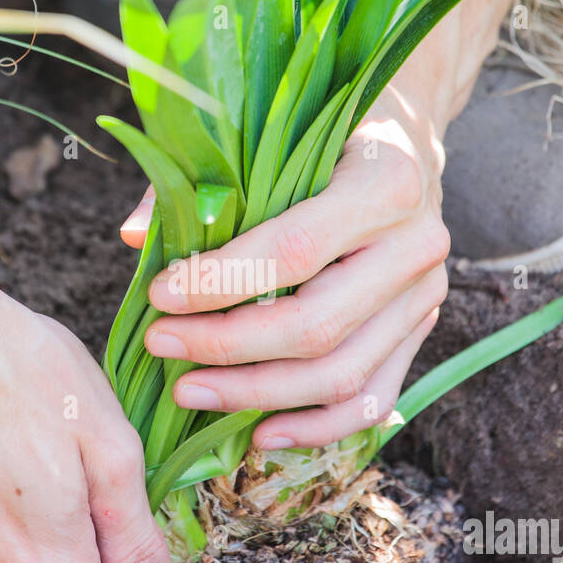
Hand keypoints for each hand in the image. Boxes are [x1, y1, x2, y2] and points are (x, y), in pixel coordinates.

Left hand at [120, 84, 449, 448]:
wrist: (406, 138)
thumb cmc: (324, 130)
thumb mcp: (270, 130)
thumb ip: (204, 180)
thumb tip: (136, 238)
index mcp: (386, 181)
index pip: (293, 250)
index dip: (219, 282)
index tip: (157, 297)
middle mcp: (418, 244)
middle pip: (317, 326)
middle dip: (227, 346)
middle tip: (162, 346)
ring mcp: (427, 295)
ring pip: (343, 375)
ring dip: (259, 395)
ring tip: (192, 392)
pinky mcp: (423, 329)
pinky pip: (372, 397)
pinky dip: (315, 426)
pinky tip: (259, 432)